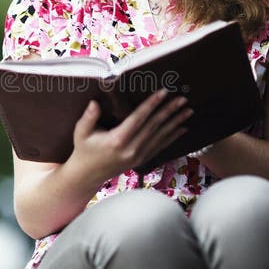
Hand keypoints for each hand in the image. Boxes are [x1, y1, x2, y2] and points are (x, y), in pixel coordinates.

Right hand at [69, 89, 192, 185]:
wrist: (87, 176)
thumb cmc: (84, 150)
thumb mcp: (81, 133)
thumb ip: (88, 117)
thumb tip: (94, 102)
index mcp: (117, 140)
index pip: (138, 119)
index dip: (151, 104)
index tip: (163, 93)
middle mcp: (130, 149)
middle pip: (154, 127)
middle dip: (169, 111)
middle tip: (182, 99)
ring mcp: (138, 156)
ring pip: (160, 136)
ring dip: (175, 122)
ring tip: (188, 110)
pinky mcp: (141, 160)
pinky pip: (160, 146)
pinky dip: (172, 137)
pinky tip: (182, 128)